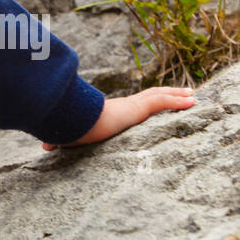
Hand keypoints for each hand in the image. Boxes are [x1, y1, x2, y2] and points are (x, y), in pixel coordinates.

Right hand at [41, 87, 195, 149]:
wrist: (71, 121)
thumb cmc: (68, 127)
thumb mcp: (67, 136)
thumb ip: (59, 140)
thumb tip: (45, 146)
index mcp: (113, 111)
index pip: (134, 104)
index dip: (146, 100)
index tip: (155, 100)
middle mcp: (125, 105)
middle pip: (152, 95)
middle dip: (168, 94)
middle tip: (185, 92)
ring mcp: (132, 105)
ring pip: (160, 96)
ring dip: (178, 96)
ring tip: (194, 95)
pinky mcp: (137, 108)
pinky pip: (162, 102)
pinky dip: (178, 101)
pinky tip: (192, 100)